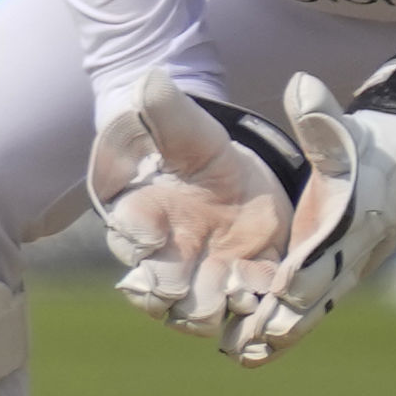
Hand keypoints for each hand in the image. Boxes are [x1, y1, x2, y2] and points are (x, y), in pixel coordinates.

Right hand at [86, 72, 298, 342]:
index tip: (152, 235)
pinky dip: (251, 315)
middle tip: (191, 282)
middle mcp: (164, 257)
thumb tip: (149, 80)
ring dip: (212, 308)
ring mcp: (201, 277)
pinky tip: (267, 297)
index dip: (137, 239)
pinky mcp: (240, 284)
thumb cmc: (192, 147)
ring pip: (194, 314)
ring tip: (237, 289)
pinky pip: (241, 313)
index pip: (128, 233)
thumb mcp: (184, 126)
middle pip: (156, 291)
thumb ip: (166, 111)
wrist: (231, 174)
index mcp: (139, 215)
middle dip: (173, 289)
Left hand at [230, 39, 395, 366]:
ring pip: (312, 307)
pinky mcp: (340, 276)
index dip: (305, 268)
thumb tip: (302, 87)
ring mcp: (347, 267)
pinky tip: (254, 353)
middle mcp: (350, 249)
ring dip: (279, 332)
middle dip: (283, 315)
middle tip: (246, 342)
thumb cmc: (377, 144)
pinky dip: (287, 330)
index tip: (281, 288)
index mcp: (351, 215)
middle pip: (315, 289)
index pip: (327, 247)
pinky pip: (312, 308)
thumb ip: (322, 117)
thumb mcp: (349, 129)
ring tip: (242, 355)